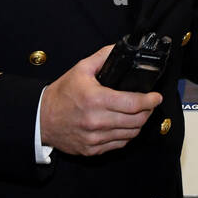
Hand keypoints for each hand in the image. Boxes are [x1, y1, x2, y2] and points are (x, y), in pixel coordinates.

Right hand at [38, 45, 161, 155]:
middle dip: (148, 111)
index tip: (156, 97)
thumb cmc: (62, 93)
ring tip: (139, 114)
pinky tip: (126, 125)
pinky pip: (119, 144)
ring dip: (139, 123)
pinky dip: (127, 135)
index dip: (150, 100)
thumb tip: (122, 47)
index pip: (133, 103)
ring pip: (130, 134)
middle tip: (149, 104)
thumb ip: (103, 57)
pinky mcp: (93, 150)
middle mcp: (96, 121)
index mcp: (95, 99)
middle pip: (136, 120)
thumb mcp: (81, 69)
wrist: (41, 119)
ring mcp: (95, 138)